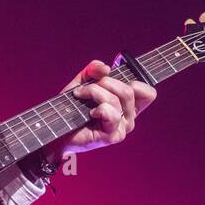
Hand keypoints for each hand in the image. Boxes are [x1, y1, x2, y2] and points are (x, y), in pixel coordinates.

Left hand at [42, 59, 156, 162]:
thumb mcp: (83, 82)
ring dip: (94, 92)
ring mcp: (122, 128)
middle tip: (88, 87)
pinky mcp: (112, 136)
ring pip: (116, 100)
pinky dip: (97, 107)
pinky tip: (88, 113)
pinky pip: (110, 113)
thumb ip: (94, 70)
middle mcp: (129, 118)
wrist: (56, 127)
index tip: (112, 80)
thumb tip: (105, 68)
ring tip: (81, 96)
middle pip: (129, 91)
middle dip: (105, 82)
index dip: (134, 82)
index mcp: (128, 106)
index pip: (148, 93)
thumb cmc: (72, 107)